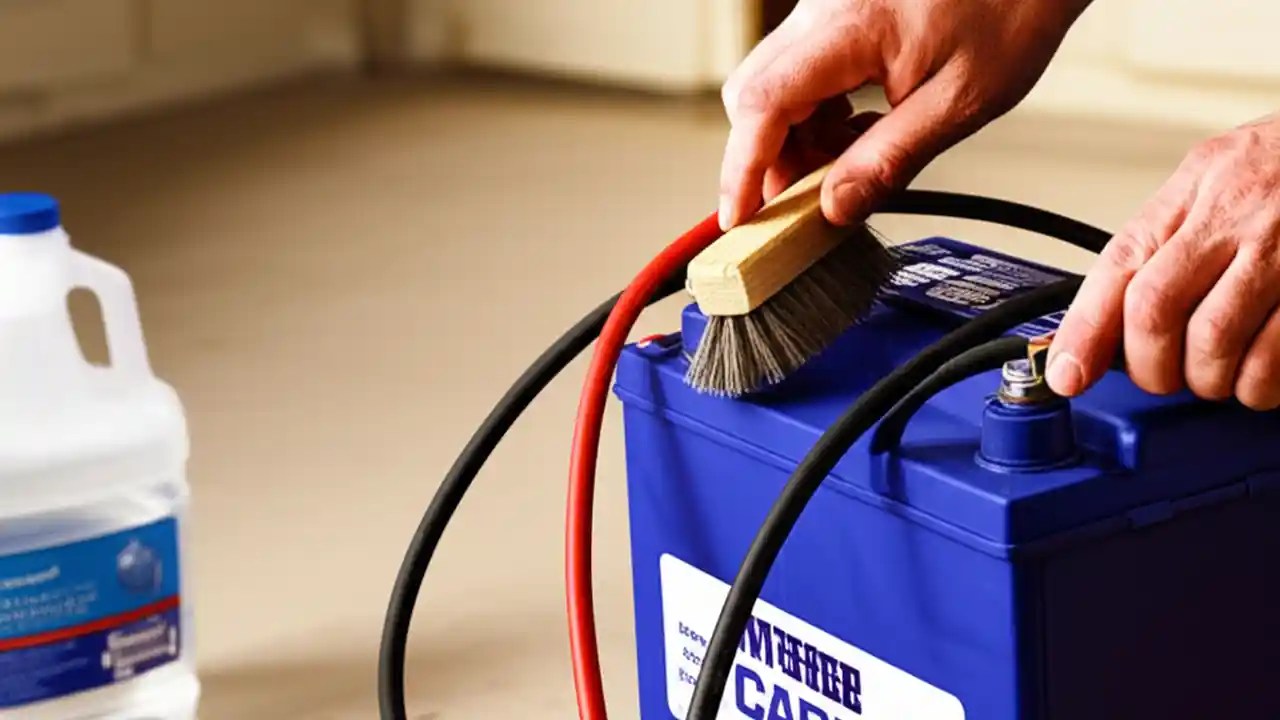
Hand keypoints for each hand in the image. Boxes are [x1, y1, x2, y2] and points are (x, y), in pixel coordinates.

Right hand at [717, 0, 1093, 229]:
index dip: (742, 169)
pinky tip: (860, 129)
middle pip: (752, 94)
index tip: (740, 216)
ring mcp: (826, 6)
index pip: (762, 104)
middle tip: (806, 200)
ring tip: (851, 162)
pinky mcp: (837, 10)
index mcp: (849, 27)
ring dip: (798, 137)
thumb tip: (837, 207)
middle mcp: (823, 8)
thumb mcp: (960, 99)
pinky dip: (818, 112)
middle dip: (770, 157)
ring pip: (774, 85)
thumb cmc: (1015, 5)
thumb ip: (891, 159)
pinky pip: (801, 69)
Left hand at [1048, 114, 1279, 409]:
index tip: (1066, 373)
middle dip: (1148, 364)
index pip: (1120, 264)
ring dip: (1207, 379)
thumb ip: (1167, 237)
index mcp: (1198, 184)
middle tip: (1161, 374)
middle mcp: (1237, 214)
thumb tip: (1108, 317)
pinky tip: (1258, 378)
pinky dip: (1259, 384)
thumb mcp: (1221, 175)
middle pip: (1155, 309)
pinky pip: (1276, 357)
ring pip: (1214, 341)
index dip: (1084, 330)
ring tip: (1216, 374)